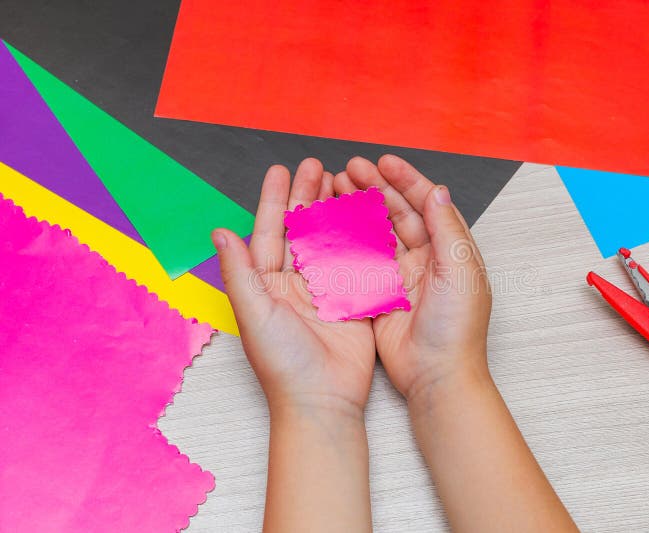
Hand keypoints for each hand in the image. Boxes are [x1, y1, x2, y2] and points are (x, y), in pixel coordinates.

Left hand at [212, 158, 375, 418]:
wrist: (322, 401)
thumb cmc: (282, 364)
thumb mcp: (255, 312)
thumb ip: (239, 271)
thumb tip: (218, 231)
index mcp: (267, 284)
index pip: (269, 232)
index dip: (275, 200)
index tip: (281, 170)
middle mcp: (295, 284)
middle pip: (301, 230)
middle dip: (306, 197)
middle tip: (315, 166)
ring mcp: (326, 291)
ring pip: (330, 240)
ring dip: (334, 210)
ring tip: (341, 181)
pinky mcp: (353, 301)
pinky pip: (356, 262)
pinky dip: (362, 237)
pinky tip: (366, 214)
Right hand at [332, 155, 491, 405]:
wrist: (438, 375)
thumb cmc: (457, 328)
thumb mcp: (459, 271)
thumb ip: (447, 228)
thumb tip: (438, 190)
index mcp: (450, 250)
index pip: (427, 204)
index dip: (406, 180)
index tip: (384, 162)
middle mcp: (427, 259)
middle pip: (399, 213)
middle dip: (376, 188)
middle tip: (351, 169)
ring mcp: (402, 276)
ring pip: (378, 232)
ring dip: (360, 209)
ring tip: (338, 187)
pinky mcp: (381, 294)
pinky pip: (362, 259)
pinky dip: (348, 239)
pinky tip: (331, 222)